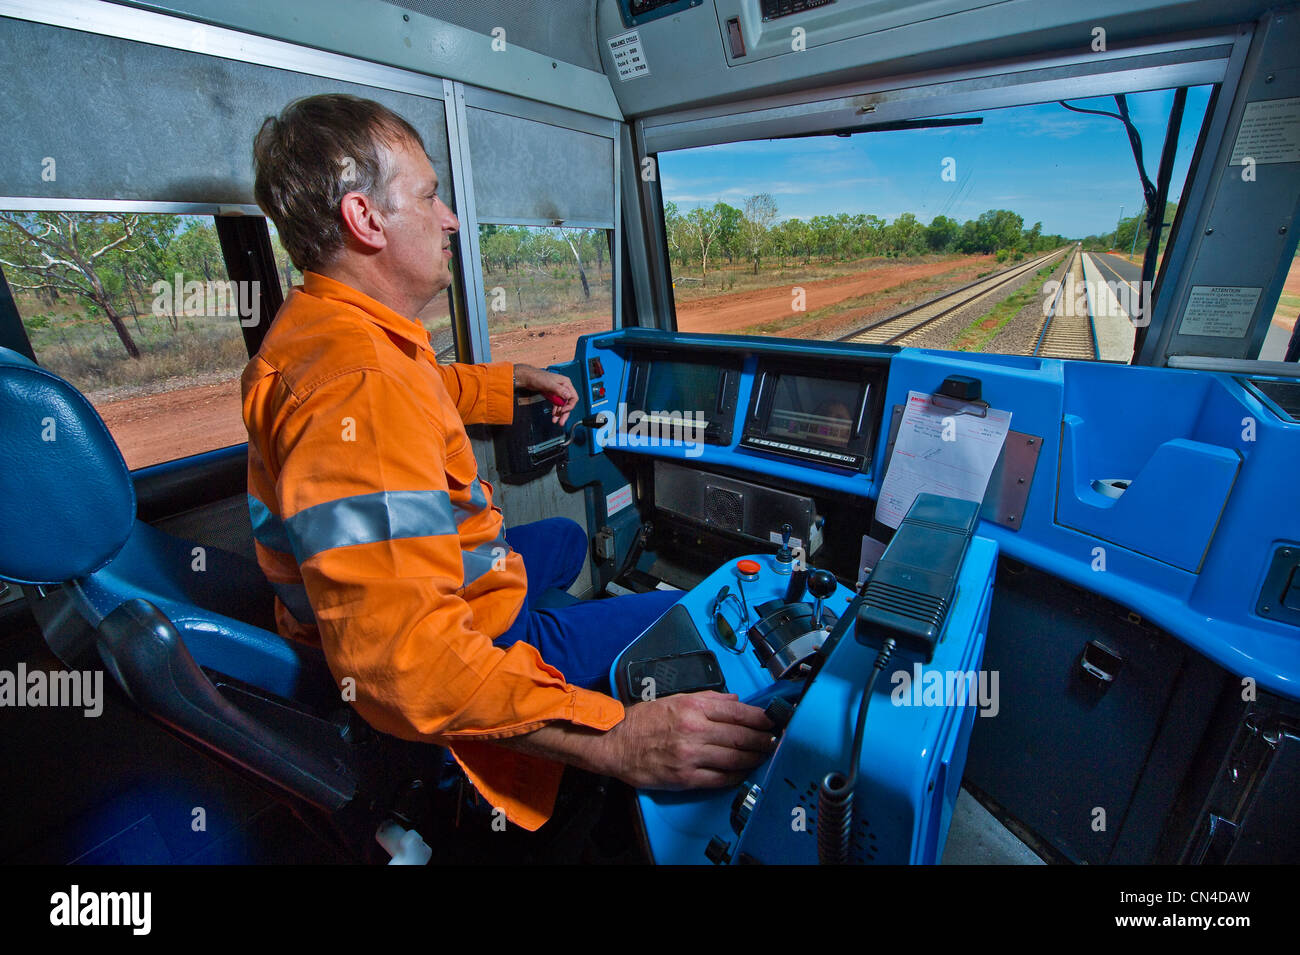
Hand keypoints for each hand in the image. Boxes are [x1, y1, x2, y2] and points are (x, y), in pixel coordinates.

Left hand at [514, 364, 577, 425]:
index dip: (570, 406)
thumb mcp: (549, 384)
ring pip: (562, 405)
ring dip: (559, 414)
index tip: (563, 411)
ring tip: (556, 420)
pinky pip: (557, 405)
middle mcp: (563, 388)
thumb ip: (559, 390)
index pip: (573, 397)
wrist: (528, 378)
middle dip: (565, 413)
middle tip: (561, 422)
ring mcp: (558, 392)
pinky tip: (554, 415)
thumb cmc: (538, 377)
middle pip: (568, 403)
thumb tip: (568, 396)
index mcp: (566, 383)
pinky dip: (556, 410)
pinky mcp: (553, 395)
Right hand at [597, 691, 774, 789]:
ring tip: (763, 756)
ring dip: (754, 758)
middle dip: (762, 739)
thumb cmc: (643, 721)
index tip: (771, 721)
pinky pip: (719, 779)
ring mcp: (690, 756)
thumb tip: (735, 701)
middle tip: (774, 740)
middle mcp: (694, 730)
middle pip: (740, 737)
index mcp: (692, 707)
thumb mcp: (675, 699)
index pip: (737, 712)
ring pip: (734, 759)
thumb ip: (708, 699)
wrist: (616, 743)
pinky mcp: (685, 778)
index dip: (760, 718)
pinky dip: (736, 776)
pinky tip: (743, 772)